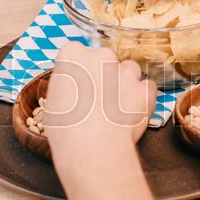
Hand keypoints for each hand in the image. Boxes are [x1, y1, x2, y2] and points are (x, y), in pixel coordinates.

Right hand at [44, 43, 156, 180]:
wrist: (92, 148)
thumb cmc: (67, 130)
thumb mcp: (52, 102)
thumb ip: (65, 86)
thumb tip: (72, 89)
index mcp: (73, 56)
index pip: (76, 51)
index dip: (78, 68)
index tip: (78, 81)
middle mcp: (101, 57)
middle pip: (104, 58)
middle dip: (102, 74)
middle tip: (97, 97)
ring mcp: (125, 72)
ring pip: (128, 70)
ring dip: (124, 82)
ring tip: (116, 105)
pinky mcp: (144, 90)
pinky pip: (147, 87)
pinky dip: (142, 97)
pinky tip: (132, 110)